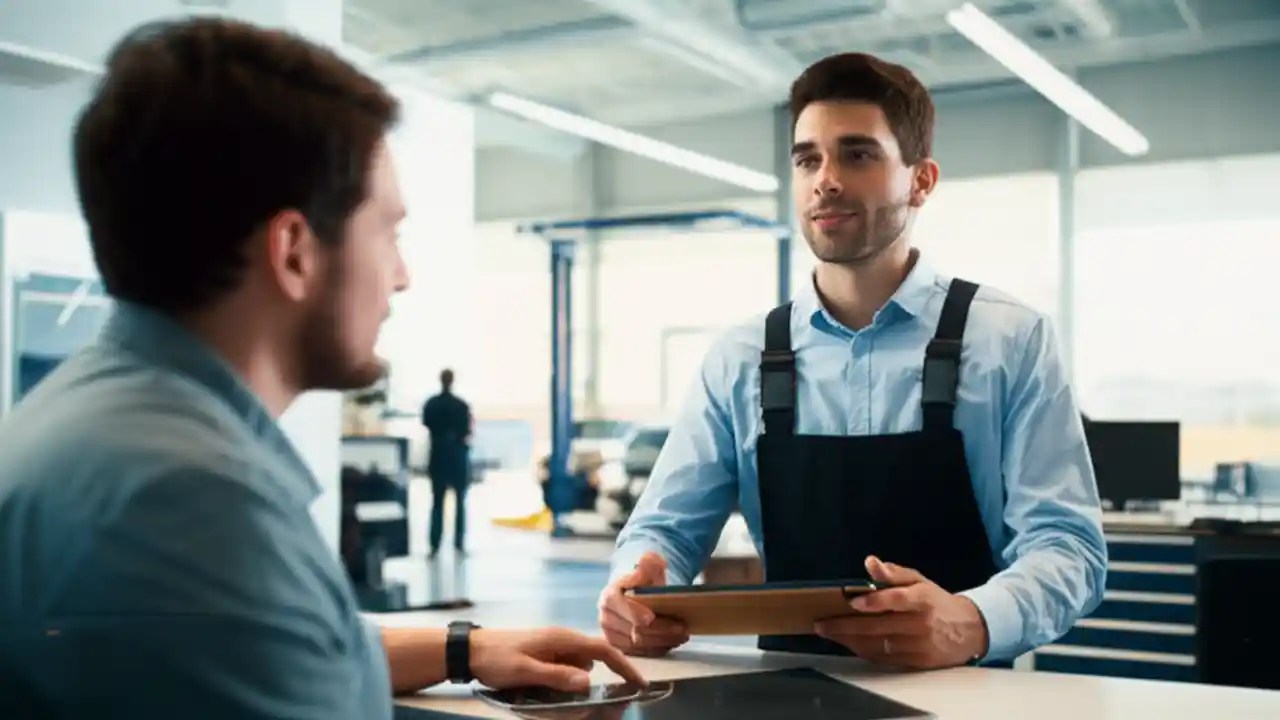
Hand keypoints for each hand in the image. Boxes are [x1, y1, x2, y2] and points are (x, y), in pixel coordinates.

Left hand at [470, 627, 645, 691]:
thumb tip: (588, 681)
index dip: (624, 665)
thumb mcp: (524, 670)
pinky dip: (570, 681)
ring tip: (586, 704)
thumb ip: (556, 675)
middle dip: (607, 678)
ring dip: (584, 683)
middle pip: (595, 658)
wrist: (469, 650)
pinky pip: (565, 669)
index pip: (602, 649)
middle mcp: (561, 640)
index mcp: (560, 639)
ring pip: (580, 666)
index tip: (639, 683)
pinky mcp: (544, 655)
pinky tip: (562, 696)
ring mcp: (552, 647)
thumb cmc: (495, 658)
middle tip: (613, 703)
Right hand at [598, 552, 689, 656]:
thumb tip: (646, 560)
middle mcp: (606, 618)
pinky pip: (641, 654)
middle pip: (634, 629)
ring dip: (663, 641)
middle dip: (660, 630)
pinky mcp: (621, 648)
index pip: (621, 607)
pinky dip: (659, 649)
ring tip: (682, 635)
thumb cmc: (644, 581)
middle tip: (682, 628)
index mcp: (609, 597)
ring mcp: (612, 636)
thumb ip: (649, 563)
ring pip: (639, 645)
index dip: (635, 613)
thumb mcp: (649, 567)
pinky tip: (673, 642)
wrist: (637, 594)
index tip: (651, 617)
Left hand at [814, 556, 988, 669]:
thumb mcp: (920, 581)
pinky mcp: (916, 663)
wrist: (968, 632)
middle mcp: (920, 624)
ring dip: (848, 640)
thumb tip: (870, 562)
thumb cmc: (936, 602)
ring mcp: (918, 646)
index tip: (852, 601)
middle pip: (878, 627)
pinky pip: (883, 659)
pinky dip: (863, 651)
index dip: (874, 602)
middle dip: (845, 626)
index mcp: (923, 599)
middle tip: (821, 623)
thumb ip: (894, 574)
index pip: (897, 599)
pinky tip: (848, 643)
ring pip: (877, 645)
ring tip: (828, 633)